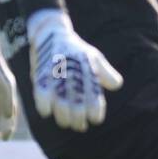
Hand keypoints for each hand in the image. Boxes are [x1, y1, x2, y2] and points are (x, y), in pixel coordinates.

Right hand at [28, 10, 123, 131]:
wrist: (51, 32)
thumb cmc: (76, 49)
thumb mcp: (94, 58)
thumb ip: (106, 73)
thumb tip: (117, 85)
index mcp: (88, 68)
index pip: (94, 95)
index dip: (95, 110)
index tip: (95, 120)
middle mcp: (73, 71)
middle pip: (77, 102)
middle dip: (79, 118)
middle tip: (80, 126)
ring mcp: (56, 72)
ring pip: (60, 101)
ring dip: (63, 116)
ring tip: (66, 123)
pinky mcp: (40, 72)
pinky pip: (41, 91)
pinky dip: (43, 103)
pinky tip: (46, 112)